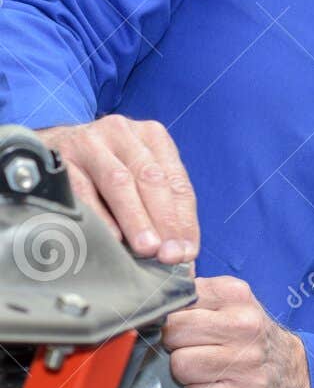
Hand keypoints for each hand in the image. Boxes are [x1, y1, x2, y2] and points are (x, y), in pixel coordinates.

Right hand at [38, 115, 197, 263]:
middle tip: (169, 254)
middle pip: (151, 179)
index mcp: (153, 137)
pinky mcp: (61, 158)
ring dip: (136, 219)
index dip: (184, 220)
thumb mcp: (139, 174)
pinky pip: (82, 190)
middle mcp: (123, 134)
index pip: (177, 183)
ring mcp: (90, 143)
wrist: (52, 145)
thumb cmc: (106, 167)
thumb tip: (180, 252)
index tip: (187, 252)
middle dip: (164, 220)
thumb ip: (162, 206)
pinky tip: (111, 237)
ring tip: (147, 247)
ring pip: (120, 182)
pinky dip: (99, 215)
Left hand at [162, 275, 309, 387]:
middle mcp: (244, 325)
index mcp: (236, 294)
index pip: (175, 300)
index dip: (173, 315)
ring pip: (180, 366)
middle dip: (175, 343)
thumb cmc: (251, 334)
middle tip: (193, 347)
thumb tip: (159, 271)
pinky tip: (216, 386)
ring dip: (186, 372)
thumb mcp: (231, 300)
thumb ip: (195, 288)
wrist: (293, 372)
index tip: (186, 323)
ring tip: (204, 368)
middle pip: (173, 332)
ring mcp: (245, 361)